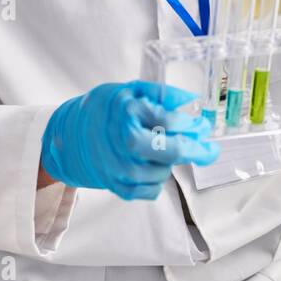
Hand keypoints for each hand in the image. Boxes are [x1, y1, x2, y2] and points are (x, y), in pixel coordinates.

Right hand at [40, 80, 219, 200]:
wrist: (71, 136)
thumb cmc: (105, 110)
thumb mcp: (130, 90)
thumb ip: (161, 93)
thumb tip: (191, 100)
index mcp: (127, 114)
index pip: (170, 122)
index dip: (192, 124)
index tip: (203, 125)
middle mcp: (123, 143)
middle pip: (171, 152)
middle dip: (196, 150)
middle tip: (209, 150)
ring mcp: (120, 168)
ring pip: (164, 171)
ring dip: (171, 162)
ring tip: (162, 149)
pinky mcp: (119, 187)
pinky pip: (153, 190)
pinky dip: (157, 178)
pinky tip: (151, 164)